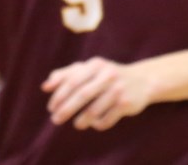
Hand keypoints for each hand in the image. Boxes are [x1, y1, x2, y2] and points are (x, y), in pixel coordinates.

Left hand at [42, 58, 156, 130]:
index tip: (51, 108)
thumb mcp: (89, 69)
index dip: (59, 96)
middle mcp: (108, 75)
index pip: (73, 80)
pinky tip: (95, 123)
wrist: (142, 80)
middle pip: (82, 95)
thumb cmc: (107, 75)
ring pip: (94, 110)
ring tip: (77, 124)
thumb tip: (45, 86)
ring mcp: (118, 90)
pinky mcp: (126, 104)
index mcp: (96, 64)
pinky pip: (106, 119)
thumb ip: (66, 74)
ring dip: (81, 120)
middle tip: (56, 120)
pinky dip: (98, 124)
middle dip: (66, 110)